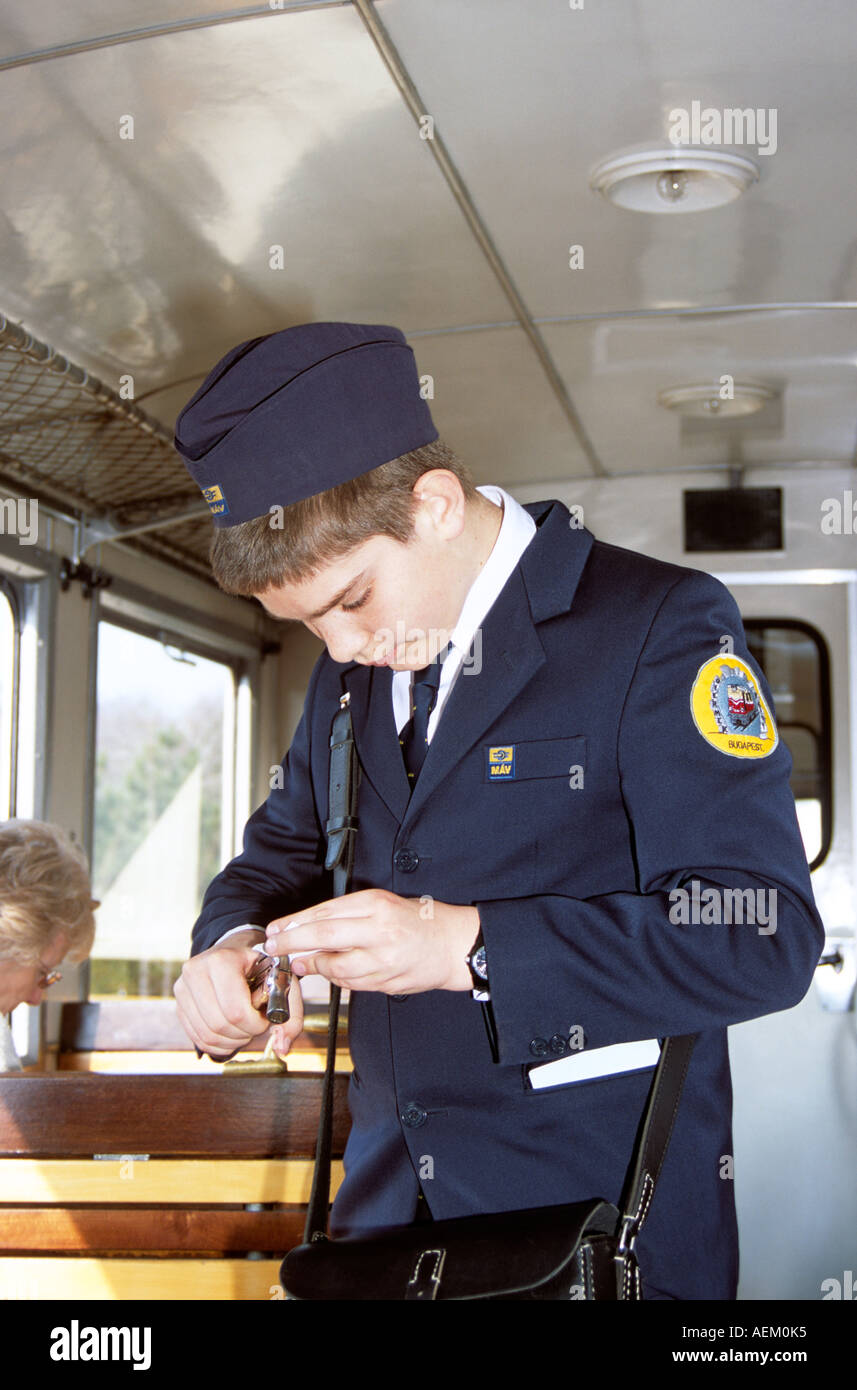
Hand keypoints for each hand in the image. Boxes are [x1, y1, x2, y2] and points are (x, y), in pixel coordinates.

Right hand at [173, 931, 299, 1059]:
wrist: (235, 952)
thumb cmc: (261, 967)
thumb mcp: (282, 981)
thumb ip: (291, 1015)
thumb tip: (282, 1049)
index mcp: (222, 960)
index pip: (236, 1011)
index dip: (255, 1025)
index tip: (265, 1019)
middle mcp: (196, 971)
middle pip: (220, 1025)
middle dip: (243, 1034)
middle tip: (255, 1026)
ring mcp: (182, 987)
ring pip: (207, 1034)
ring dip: (231, 1041)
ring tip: (244, 1028)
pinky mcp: (178, 1003)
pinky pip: (197, 1037)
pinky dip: (218, 1044)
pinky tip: (231, 1034)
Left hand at [264, 889, 479, 994]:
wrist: (451, 945)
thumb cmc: (417, 920)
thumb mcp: (382, 903)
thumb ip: (345, 914)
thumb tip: (305, 926)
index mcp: (376, 904)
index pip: (325, 913)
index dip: (295, 923)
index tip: (276, 930)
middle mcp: (379, 930)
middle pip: (324, 937)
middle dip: (293, 944)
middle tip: (274, 948)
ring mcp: (383, 959)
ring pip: (335, 967)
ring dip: (313, 966)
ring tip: (301, 963)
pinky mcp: (386, 981)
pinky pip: (351, 983)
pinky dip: (337, 979)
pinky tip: (333, 972)